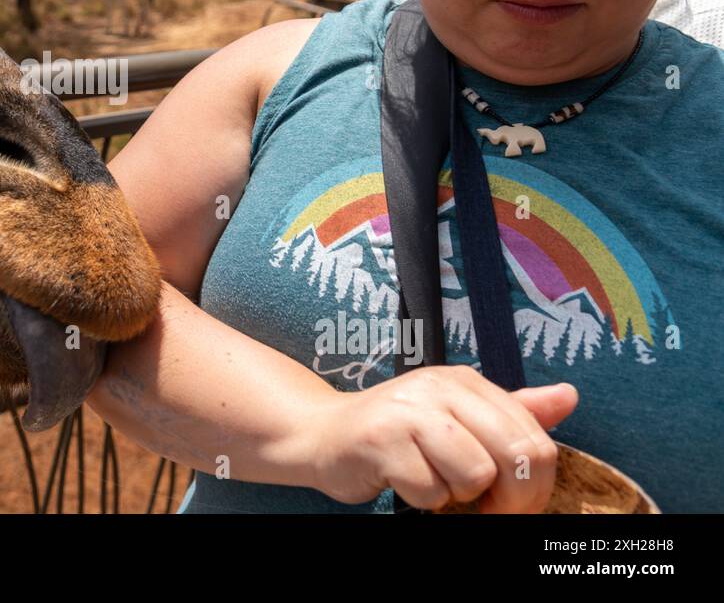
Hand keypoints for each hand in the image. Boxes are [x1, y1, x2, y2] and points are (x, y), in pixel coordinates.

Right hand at [303, 365, 578, 512]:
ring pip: (474, 474)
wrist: (321, 434)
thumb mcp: (457, 416)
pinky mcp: (381, 439)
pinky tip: (403, 480)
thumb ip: (511, 411)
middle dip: (509, 498)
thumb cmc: (396, 432)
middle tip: (485, 507)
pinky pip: (430, 490)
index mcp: (465, 381)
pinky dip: (421, 499)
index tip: (511, 501)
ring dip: (456, 494)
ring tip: (432, 481)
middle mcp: (440, 388)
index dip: (533, 484)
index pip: (534, 437)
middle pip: (514, 455)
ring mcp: (409, 411)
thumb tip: (568, 396)